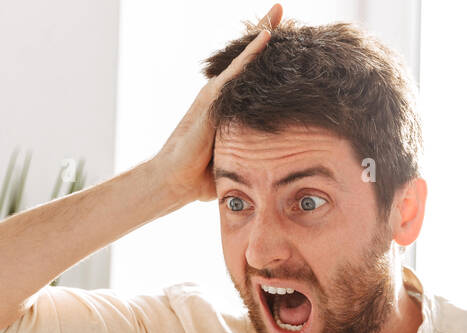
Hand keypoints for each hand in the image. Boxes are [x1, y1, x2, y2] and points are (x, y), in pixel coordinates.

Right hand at [154, 4, 281, 203]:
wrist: (178, 181)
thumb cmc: (204, 174)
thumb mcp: (236, 157)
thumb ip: (253, 151)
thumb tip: (280, 161)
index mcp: (228, 104)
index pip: (251, 73)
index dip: (268, 55)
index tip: (289, 38)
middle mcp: (221, 92)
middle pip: (248, 57)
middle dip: (266, 30)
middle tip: (283, 8)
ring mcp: (215, 92)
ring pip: (244, 57)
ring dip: (262, 32)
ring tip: (279, 10)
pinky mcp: (212, 99)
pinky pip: (237, 71)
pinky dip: (252, 53)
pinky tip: (267, 36)